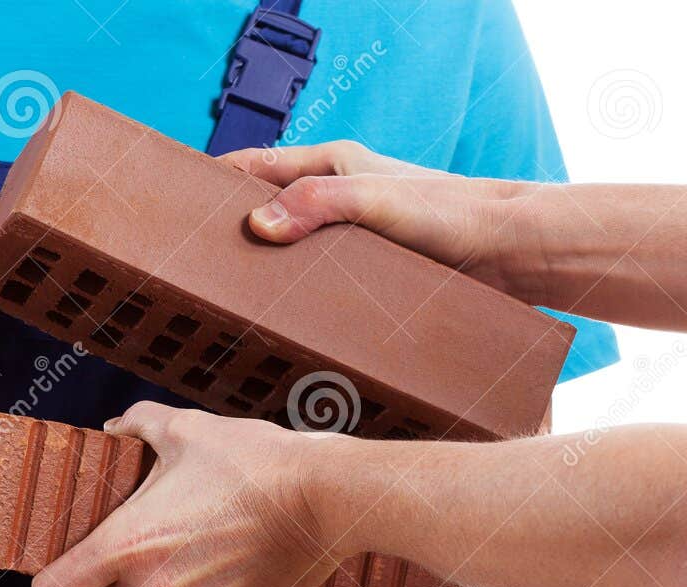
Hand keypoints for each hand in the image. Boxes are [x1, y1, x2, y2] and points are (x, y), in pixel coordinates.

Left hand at [32, 401, 344, 586]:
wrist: (324, 498)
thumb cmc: (252, 461)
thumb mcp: (186, 430)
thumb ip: (138, 425)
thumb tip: (116, 425)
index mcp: (129, 543)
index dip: (52, 584)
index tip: (62, 574)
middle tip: (125, 568)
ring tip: (189, 561)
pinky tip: (228, 570)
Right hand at [223, 142, 545, 299]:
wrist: (509, 254)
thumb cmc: (452, 213)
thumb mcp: (375, 202)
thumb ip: (318, 204)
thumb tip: (258, 225)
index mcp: (331, 164)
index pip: (253, 166)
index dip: (212, 184)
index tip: (177, 209)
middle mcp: (336, 198)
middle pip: (265, 213)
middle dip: (233, 237)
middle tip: (197, 270)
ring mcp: (350, 238)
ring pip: (290, 253)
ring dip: (266, 275)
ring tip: (231, 304)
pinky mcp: (367, 273)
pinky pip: (319, 284)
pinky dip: (298, 299)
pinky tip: (284, 324)